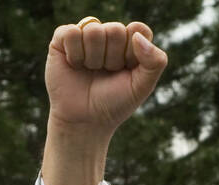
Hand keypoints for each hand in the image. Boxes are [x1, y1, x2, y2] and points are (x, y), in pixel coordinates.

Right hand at [45, 21, 165, 135]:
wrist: (85, 120)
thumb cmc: (115, 103)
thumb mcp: (142, 87)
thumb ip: (155, 62)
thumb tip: (138, 36)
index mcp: (131, 43)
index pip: (139, 29)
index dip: (133, 52)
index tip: (127, 69)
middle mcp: (108, 35)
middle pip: (116, 30)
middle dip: (113, 58)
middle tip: (107, 72)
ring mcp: (86, 35)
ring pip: (94, 31)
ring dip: (94, 59)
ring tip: (91, 70)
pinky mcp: (63, 38)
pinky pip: (71, 33)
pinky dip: (75, 54)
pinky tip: (75, 65)